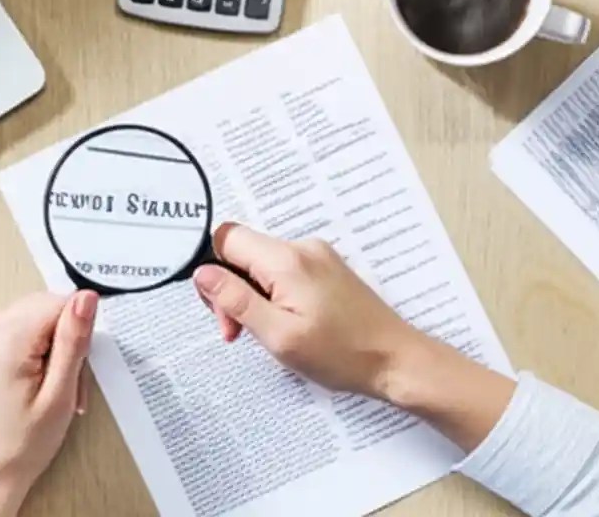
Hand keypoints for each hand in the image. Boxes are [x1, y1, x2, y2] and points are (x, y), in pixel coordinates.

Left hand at [0, 290, 98, 516]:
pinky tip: (37, 379)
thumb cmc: (23, 443)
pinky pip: (20, 326)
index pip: (60, 303)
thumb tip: (87, 296)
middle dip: (66, 338)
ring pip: (36, 315)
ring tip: (53, 386)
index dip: (78, 332)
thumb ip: (73, 341)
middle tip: (68, 383)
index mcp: (5, 338)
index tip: (77, 370)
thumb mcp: (60, 394)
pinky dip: (36, 347)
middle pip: (46, 306)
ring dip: (52, 344)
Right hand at [194, 223, 513, 450]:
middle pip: (243, 252)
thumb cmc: (342, 354)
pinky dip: (274, 295)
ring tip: (268, 333)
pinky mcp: (326, 269)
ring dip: (253, 296)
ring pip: (261, 264)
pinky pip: (283, 271)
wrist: (396, 361)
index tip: (220, 307)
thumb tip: (202, 273)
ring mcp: (317, 256)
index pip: (226, 237)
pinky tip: (286, 324)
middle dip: (232, 290)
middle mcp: (302, 248)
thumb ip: (235, 300)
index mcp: (287, 260)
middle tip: (239, 331)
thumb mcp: (278, 334)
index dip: (211, 269)